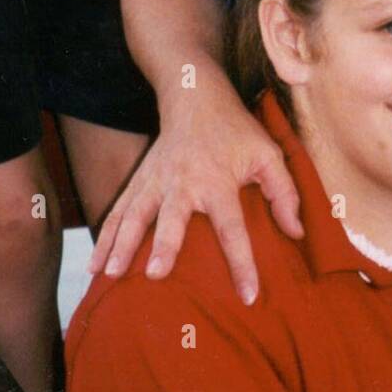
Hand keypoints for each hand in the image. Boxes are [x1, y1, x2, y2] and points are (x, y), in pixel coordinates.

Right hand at [88, 84, 303, 305]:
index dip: (242, 262)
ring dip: (121, 245)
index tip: (248, 295)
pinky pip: (117, 211)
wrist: (194, 96)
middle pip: (171, 218)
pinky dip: (104, 238)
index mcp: (217, 181)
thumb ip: (285, 192)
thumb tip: (297, 232)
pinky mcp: (139, 181)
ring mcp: (155, 181)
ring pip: (133, 215)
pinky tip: (94, 266)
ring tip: (109, 275)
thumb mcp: (268, 154)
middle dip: (163, 245)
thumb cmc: (236, 130)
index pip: (232, 227)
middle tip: (155, 274)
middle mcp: (182, 182)